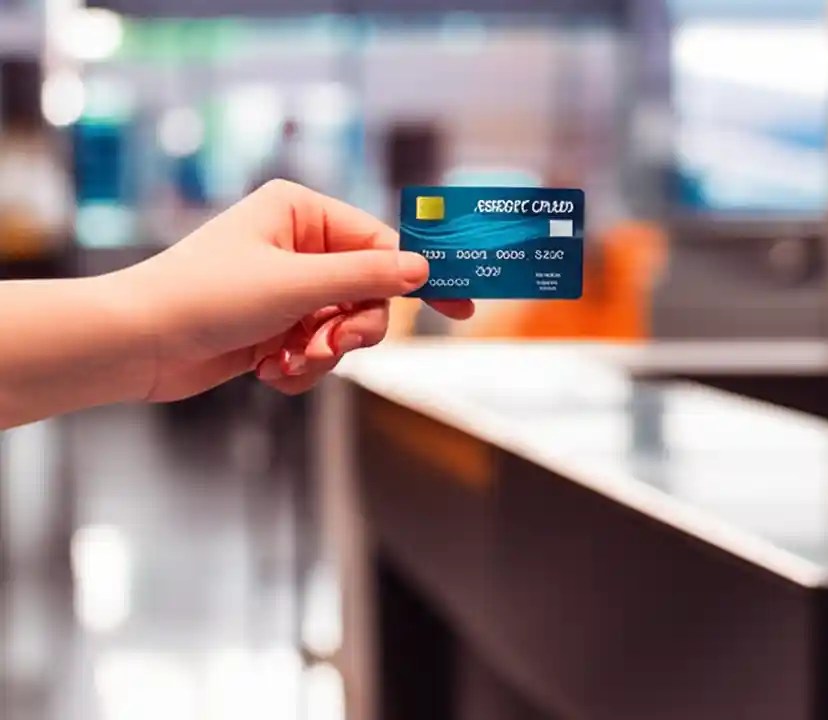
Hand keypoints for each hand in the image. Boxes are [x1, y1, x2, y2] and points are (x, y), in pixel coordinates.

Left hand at [118, 179, 472, 400]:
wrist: (137, 344)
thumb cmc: (204, 297)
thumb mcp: (297, 285)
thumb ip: (366, 278)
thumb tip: (422, 269)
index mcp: (301, 213)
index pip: (381, 244)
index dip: (420, 278)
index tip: (461, 308)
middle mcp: (296, 245)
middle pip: (369, 293)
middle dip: (353, 329)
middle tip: (332, 344)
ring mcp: (286, 288)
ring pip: (344, 328)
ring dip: (322, 354)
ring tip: (287, 361)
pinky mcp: (273, 326)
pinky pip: (316, 350)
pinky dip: (300, 367)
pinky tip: (267, 371)